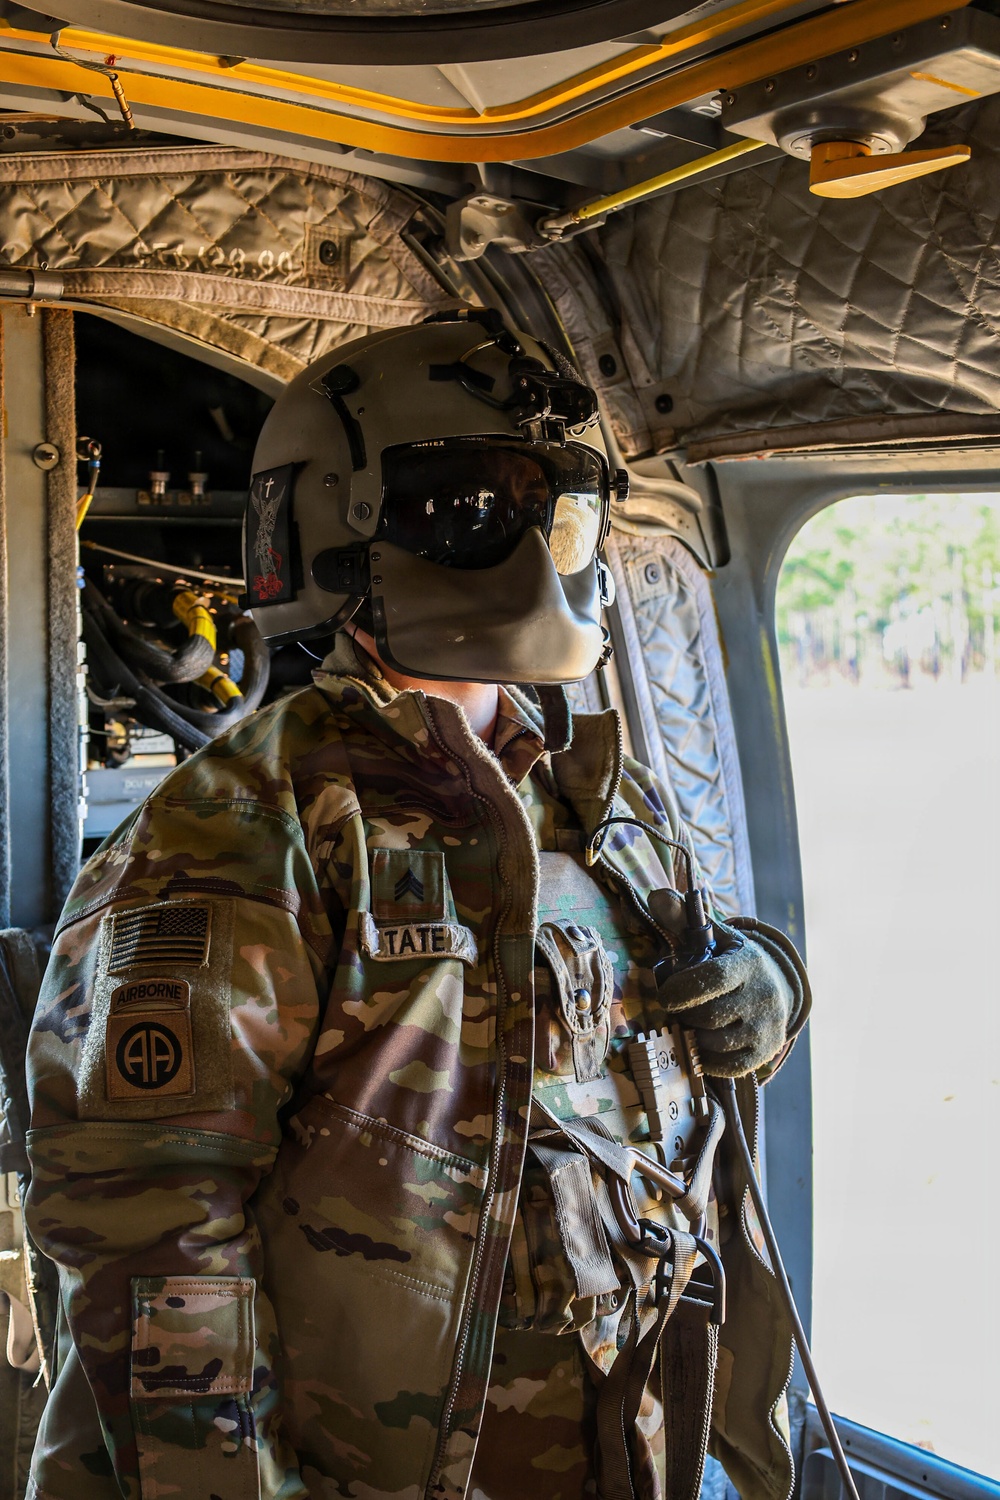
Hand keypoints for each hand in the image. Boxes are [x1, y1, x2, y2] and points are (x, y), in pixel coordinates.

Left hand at [655, 916, 810, 1076]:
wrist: (777, 985)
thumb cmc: (731, 960)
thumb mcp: (712, 936)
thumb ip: (681, 918)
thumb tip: (657, 896)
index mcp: (747, 963)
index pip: (713, 979)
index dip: (681, 990)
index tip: (665, 995)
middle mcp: (762, 996)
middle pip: (708, 1016)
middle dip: (685, 1014)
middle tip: (679, 1008)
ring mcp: (766, 1026)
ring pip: (715, 1042)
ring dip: (693, 1035)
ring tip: (691, 1022)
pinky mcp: (765, 1051)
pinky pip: (726, 1066)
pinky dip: (706, 1058)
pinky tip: (702, 1042)